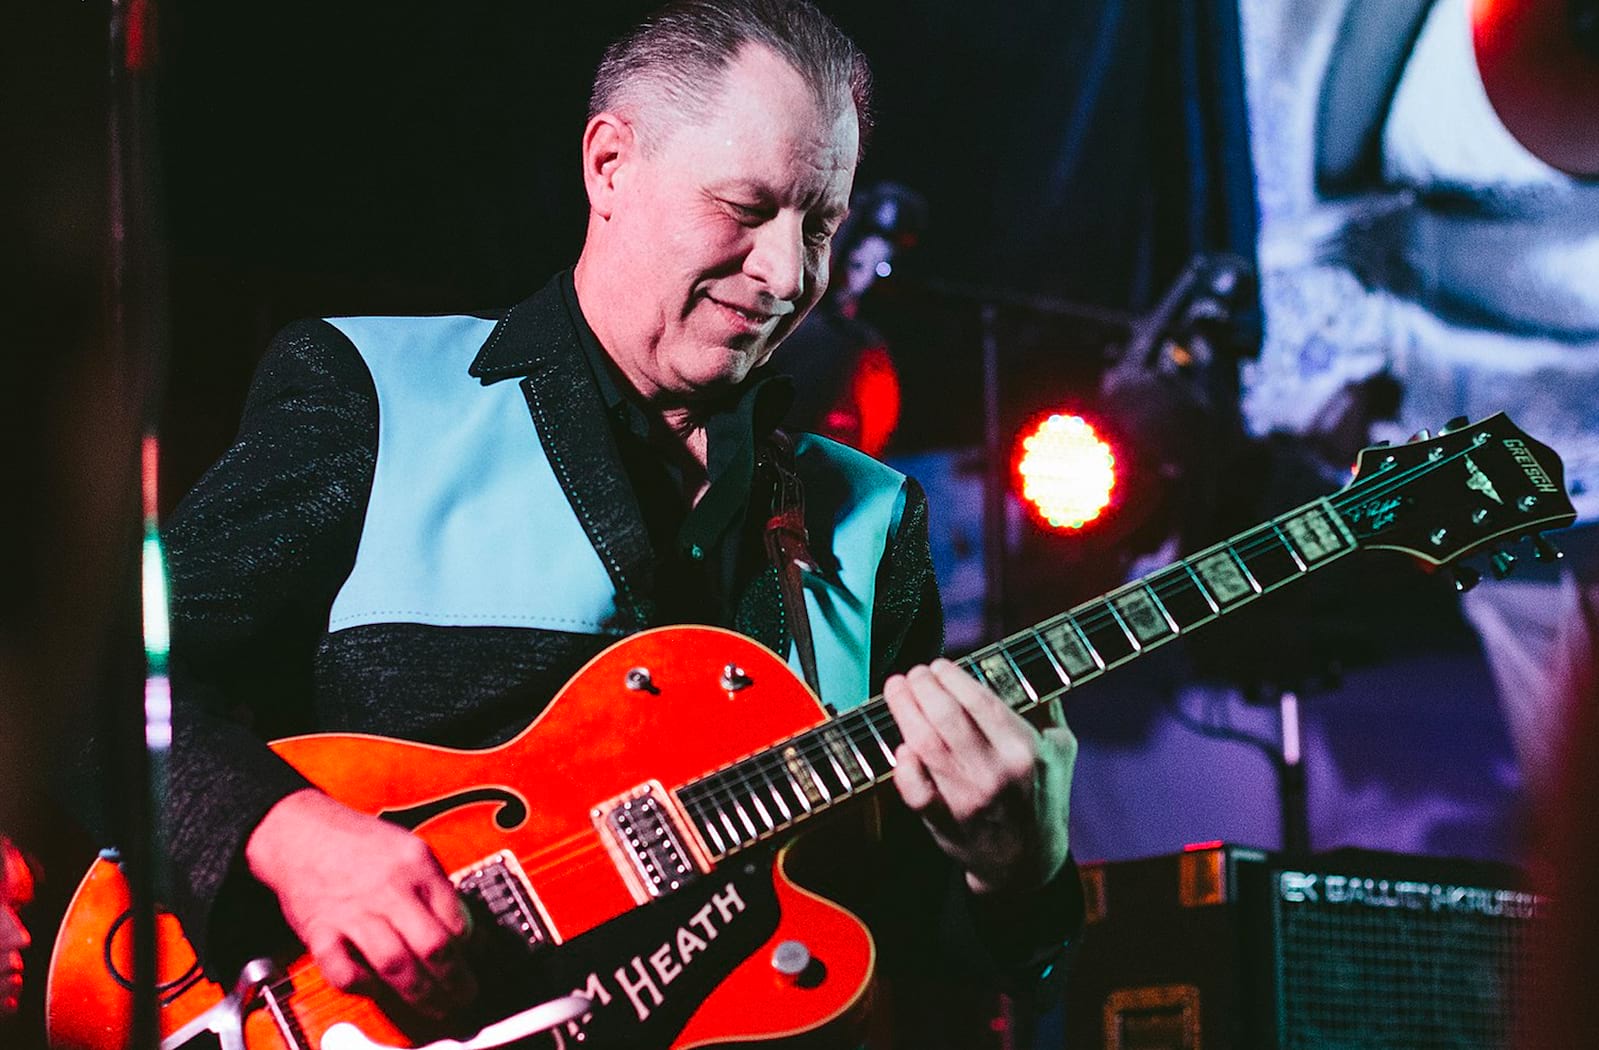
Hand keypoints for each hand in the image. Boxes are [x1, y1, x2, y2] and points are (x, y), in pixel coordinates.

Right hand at [245, 788, 475, 1018]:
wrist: (302, 832)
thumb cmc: (359, 843)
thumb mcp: (410, 849)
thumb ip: (436, 888)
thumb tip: (466, 931)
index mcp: (416, 864)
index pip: (456, 918)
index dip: (470, 948)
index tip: (473, 962)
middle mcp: (388, 888)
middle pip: (432, 945)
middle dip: (454, 981)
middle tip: (463, 996)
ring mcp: (352, 912)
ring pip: (395, 963)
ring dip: (419, 993)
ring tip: (435, 1006)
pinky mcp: (320, 931)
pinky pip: (343, 971)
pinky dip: (362, 986)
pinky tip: (376, 988)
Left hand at [884, 659, 1075, 895]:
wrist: (1027, 862)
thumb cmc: (1042, 797)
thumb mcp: (1060, 751)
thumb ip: (1047, 708)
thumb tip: (1031, 666)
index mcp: (1024, 751)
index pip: (981, 702)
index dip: (954, 678)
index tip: (939, 665)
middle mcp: (994, 773)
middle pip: (947, 717)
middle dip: (924, 687)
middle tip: (914, 673)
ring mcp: (967, 799)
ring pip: (926, 745)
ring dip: (905, 711)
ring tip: (897, 690)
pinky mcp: (943, 822)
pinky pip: (916, 792)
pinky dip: (905, 769)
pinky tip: (901, 746)